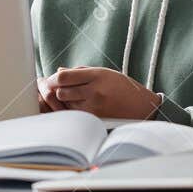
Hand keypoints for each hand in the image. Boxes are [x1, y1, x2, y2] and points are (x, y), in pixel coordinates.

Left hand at [40, 67, 160, 119]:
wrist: (143, 107)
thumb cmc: (123, 87)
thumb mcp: (104, 72)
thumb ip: (80, 71)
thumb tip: (58, 72)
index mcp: (97, 75)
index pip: (64, 77)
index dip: (52, 79)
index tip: (49, 80)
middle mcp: (95, 91)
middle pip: (61, 92)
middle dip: (54, 90)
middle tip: (50, 89)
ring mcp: (95, 108)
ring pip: (65, 104)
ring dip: (60, 101)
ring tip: (63, 97)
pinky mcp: (95, 120)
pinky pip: (74, 115)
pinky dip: (69, 111)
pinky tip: (71, 107)